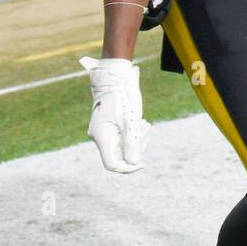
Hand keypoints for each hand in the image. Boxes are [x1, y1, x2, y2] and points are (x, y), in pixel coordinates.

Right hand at [80, 57, 149, 172]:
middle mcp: (99, 137)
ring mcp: (103, 131)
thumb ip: (131, 142)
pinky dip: (132, 133)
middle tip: (147, 129)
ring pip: (121, 145)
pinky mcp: (107, 126)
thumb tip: (134, 163)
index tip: (143, 163)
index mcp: (101, 138)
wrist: (114, 77)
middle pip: (118, 155)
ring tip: (146, 125)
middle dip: (136, 147)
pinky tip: (142, 123)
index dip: (128, 168)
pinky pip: (120, 137)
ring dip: (136, 139)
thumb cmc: (122, 97)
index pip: (112, 164)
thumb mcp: (130, 120)